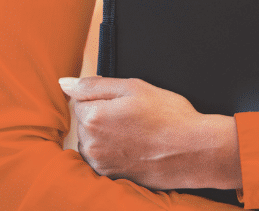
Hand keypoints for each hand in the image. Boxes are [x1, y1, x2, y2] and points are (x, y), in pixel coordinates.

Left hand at [59, 76, 240, 190]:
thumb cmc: (169, 116)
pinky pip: (101, 157)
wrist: (194, 152)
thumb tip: (64, 83)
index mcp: (93, 116)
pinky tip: (135, 148)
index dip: (104, 97)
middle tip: (134, 117)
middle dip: (103, 115)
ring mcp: (99, 162)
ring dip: (107, 135)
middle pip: (85, 121)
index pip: (80, 99)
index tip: (125, 102)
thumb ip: (94, 84)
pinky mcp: (110, 175)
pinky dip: (113, 151)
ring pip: (93, 140)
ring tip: (136, 133)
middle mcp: (90, 143)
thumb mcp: (134, 87)